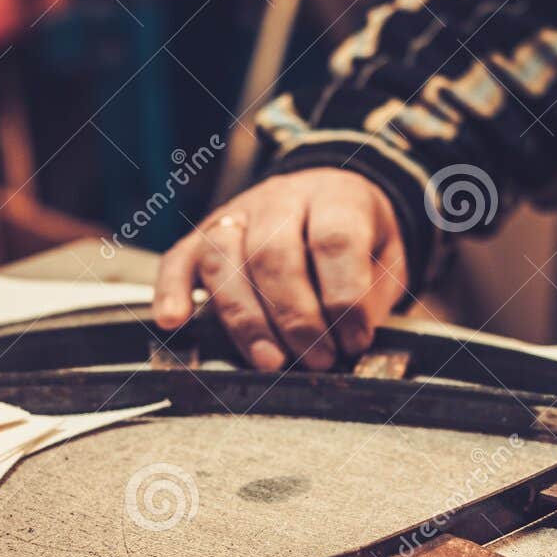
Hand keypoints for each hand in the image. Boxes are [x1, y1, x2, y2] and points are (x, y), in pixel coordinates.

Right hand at [153, 168, 408, 369]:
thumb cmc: (360, 240)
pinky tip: (174, 322)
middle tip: (317, 359)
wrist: (330, 198)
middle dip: (295, 317)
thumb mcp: (386, 260)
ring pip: (224, 258)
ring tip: (270, 361)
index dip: (344, 297)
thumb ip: (369, 299)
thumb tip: (350, 347)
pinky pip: (177, 259)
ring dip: (245, 319)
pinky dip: (171, 291)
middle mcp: (280, 198)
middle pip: (272, 253)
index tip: (355, 339)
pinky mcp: (202, 234)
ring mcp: (236, 213)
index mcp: (335, 195)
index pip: (333, 239)